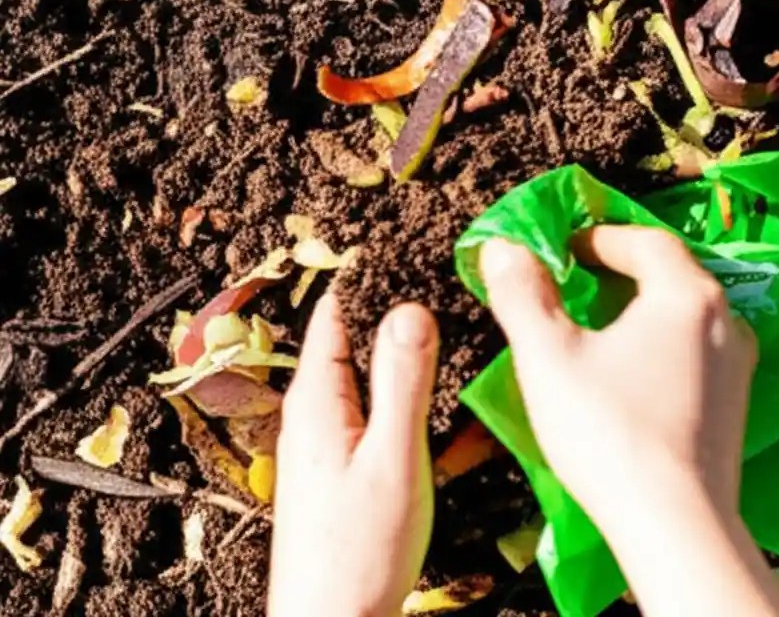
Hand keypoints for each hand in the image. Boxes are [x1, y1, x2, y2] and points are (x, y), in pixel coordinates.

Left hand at [268, 294, 438, 616]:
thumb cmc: (361, 548)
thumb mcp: (393, 456)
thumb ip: (402, 381)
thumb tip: (409, 307)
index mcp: (317, 401)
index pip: (334, 313)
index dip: (367, 273)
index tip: (407, 240)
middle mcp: (314, 415)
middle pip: (351, 341)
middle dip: (393, 309)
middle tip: (443, 275)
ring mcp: (327, 445)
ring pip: (368, 379)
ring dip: (405, 354)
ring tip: (454, 327)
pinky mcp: (344, 471)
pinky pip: (376, 414)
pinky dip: (408, 397)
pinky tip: (444, 405)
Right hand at [481, 226, 778, 615]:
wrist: (677, 524)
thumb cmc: (609, 432)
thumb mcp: (548, 358)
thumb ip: (522, 295)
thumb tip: (502, 247)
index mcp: (687, 294)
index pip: (645, 240)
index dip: (600, 238)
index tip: (563, 250)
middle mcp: (727, 319)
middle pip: (671, 275)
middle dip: (622, 271)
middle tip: (575, 283)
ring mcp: (739, 365)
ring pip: (687, 316)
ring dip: (644, 311)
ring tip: (599, 328)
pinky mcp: (738, 405)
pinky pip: (697, 353)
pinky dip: (662, 346)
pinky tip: (631, 376)